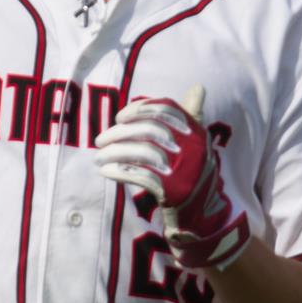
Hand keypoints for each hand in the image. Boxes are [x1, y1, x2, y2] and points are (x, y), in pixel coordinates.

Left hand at [94, 85, 251, 269]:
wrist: (203, 215)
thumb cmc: (193, 173)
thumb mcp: (196, 144)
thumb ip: (192, 117)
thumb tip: (198, 87)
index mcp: (197, 132)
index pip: (166, 109)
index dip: (139, 109)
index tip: (120, 117)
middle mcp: (194, 148)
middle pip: (149, 130)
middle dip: (119, 133)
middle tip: (99, 140)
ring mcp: (185, 169)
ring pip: (142, 152)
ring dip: (114, 153)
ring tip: (98, 157)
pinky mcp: (173, 190)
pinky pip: (140, 175)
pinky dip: (119, 171)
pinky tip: (106, 171)